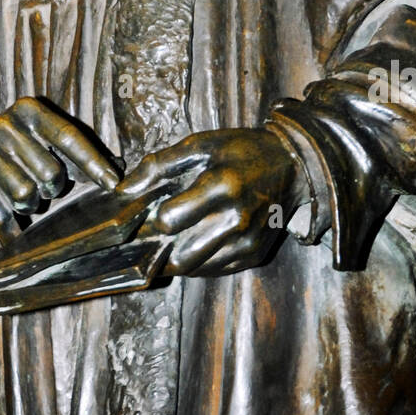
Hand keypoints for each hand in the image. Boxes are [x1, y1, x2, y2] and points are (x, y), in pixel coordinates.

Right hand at [0, 97, 119, 243]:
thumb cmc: (14, 153)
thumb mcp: (42, 142)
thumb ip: (77, 152)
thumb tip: (120, 169)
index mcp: (29, 112)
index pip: (69, 137)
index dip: (93, 162)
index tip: (115, 184)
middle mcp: (5, 126)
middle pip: (50, 173)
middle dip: (52, 190)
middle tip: (43, 189)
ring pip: (25, 195)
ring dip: (29, 205)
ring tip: (22, 198)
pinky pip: (0, 215)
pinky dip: (11, 230)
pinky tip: (14, 233)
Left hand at [119, 129, 307, 275]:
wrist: (291, 166)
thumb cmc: (242, 151)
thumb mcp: (201, 144)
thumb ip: (160, 164)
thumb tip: (124, 190)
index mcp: (222, 185)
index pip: (170, 219)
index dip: (155, 215)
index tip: (154, 208)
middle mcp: (237, 219)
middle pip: (179, 255)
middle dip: (162, 244)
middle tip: (159, 230)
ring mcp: (247, 242)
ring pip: (194, 268)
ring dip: (177, 255)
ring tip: (177, 235)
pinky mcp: (254, 256)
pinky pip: (213, 270)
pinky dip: (199, 260)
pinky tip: (198, 239)